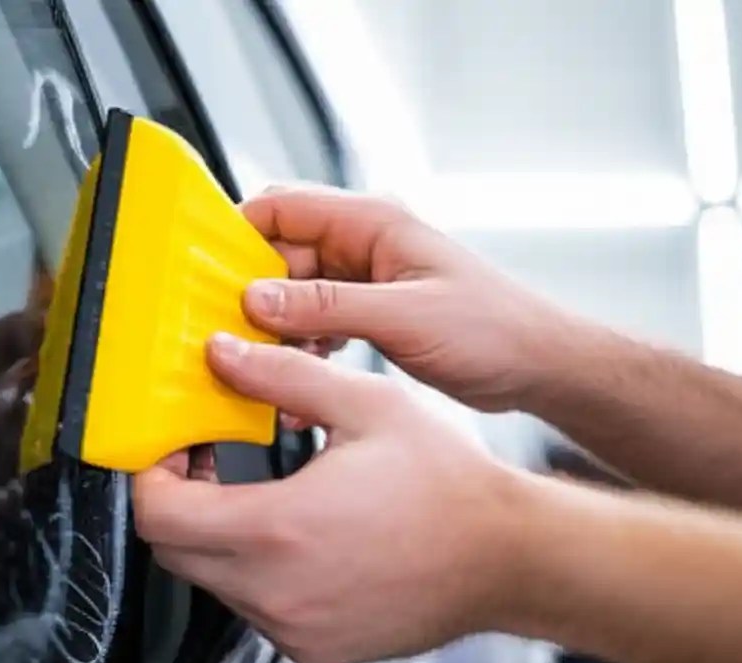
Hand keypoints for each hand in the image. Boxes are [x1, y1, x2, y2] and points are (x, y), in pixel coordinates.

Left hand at [133, 334, 530, 662]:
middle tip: (208, 464)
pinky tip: (297, 537)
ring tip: (261, 493)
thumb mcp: (364, 405)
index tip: (171, 452)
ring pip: (212, 581)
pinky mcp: (312, 648)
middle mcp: (276, 591)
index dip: (151, 477)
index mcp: (277, 529)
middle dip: (178, 503)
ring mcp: (293, 628)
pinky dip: (255, 573)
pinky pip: (254, 608)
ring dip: (217, 536)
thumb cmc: (449, 486)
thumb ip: (280, 377)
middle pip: (174, 552)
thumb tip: (223, 355)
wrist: (508, 558)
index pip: (159, 516)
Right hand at [240, 186, 580, 410]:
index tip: (204, 267)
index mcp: (372, 223)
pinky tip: (296, 377)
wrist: (537, 366)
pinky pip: (315, 321)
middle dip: (251, 291)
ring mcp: (365, 280)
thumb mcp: (401, 317)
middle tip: (227, 329)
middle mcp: (364, 244)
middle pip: (280, 253)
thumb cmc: (493, 328)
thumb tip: (258, 299)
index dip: (238, 231)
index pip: (283, 206)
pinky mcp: (369, 314)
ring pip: (293, 292)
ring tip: (261, 361)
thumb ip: (326, 307)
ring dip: (274, 325)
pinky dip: (300, 346)